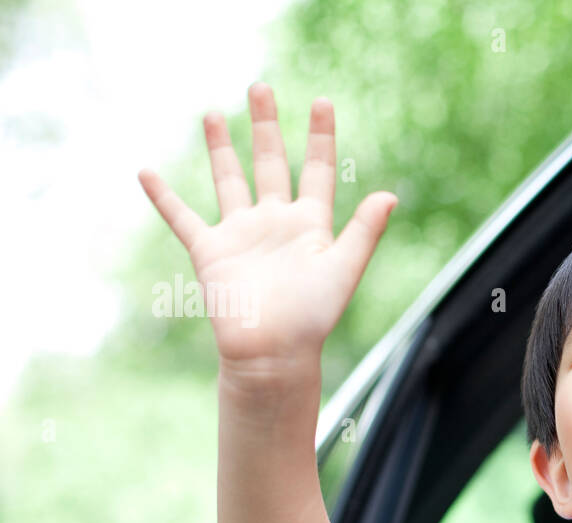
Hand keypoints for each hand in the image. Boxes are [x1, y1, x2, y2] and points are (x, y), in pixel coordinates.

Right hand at [138, 82, 397, 366]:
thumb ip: (365, 231)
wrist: (272, 353)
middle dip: (265, 126)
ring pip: (229, 180)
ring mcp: (241, 235)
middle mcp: (275, 223)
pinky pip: (182, 218)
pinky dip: (163, 196)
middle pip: (270, 163)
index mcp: (310, 225)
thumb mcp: (343, 269)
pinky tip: (146, 173)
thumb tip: (390, 194)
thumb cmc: (312, 318)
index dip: (320, 137)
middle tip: (261, 87)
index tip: (322, 101)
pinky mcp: (211, 252)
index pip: (316, 170)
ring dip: (220, 148)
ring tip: (211, 113)